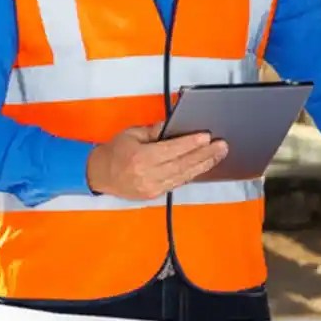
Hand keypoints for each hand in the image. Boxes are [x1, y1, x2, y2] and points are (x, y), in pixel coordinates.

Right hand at [85, 124, 227, 199]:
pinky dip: (192, 173)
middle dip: (205, 155)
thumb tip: (175, 125)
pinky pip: (178, 183)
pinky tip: (204, 165)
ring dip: (203, 165)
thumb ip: (154, 131)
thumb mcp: (132, 134)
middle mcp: (147, 175)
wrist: (99, 175)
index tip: (206, 136)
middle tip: (221, 146)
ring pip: (183, 176)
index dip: (191, 143)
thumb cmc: (115, 151)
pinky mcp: (155, 195)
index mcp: (140, 158)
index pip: (172, 150)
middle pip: (182, 165)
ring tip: (218, 155)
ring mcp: (152, 188)